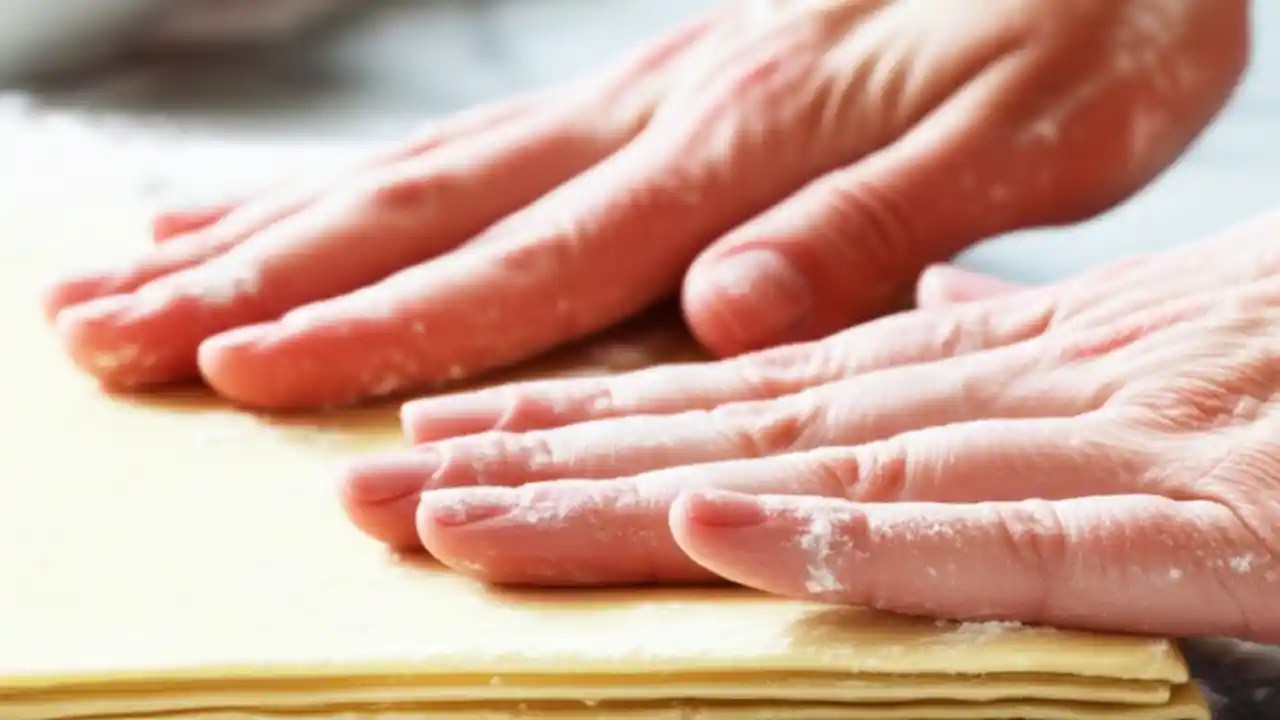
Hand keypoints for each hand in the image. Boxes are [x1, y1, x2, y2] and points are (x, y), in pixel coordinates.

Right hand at [45, 0, 1246, 408]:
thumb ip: (865, 228)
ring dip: (275, 226)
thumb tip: (721, 316)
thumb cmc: (1083, 21)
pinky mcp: (661, 90)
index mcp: (733, 148)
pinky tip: (303, 205)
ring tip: (137, 263)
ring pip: (430, 169)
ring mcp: (645, 97)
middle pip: (427, 208)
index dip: (379, 327)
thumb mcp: (1023, 138)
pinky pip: (492, 143)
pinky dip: (377, 186)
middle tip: (105, 324)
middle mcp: (658, 118)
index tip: (242, 372)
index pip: (525, 261)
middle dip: (262, 277)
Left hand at [343, 209, 1279, 642]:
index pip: (750, 404)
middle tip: (376, 494)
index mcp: (987, 379)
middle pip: (735, 439)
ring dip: (632, 494)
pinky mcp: (1210, 526)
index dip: (593, 427)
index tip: (451, 445)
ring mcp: (1092, 461)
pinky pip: (1006, 533)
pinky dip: (858, 531)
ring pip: (819, 476)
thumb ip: (984, 386)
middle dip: (546, 469)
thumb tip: (875, 365)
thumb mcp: (1120, 379)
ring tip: (460, 514)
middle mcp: (1002, 407)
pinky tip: (723, 523)